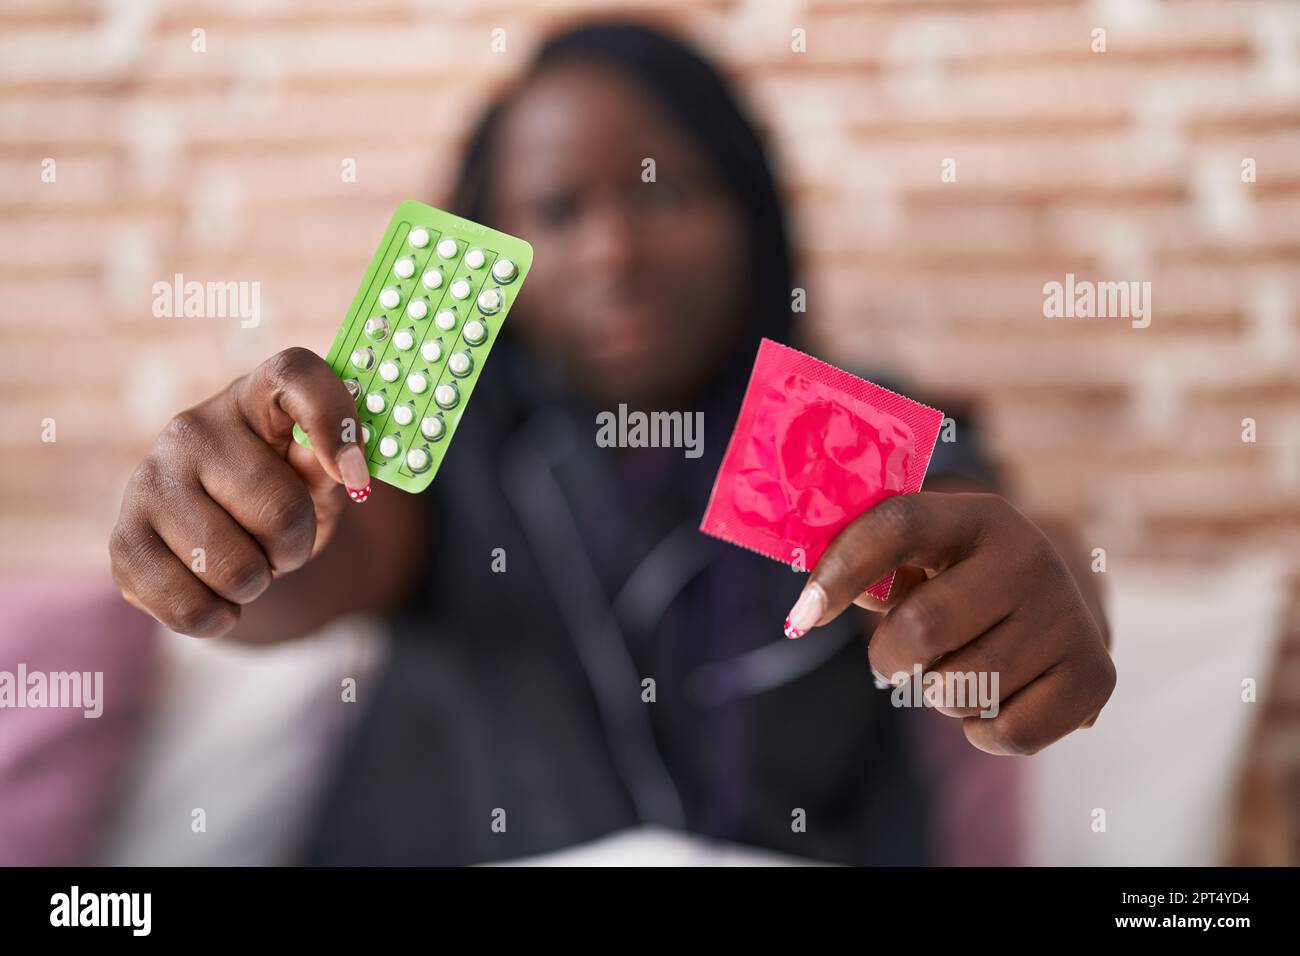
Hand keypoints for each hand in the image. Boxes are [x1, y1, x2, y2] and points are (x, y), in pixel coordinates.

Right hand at [110, 347, 372, 636]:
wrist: (217, 529)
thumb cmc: (281, 491)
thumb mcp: (317, 475)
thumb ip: (330, 465)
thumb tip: (342, 467)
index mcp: (254, 396)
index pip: (296, 376)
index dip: (334, 420)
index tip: (355, 474)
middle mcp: (193, 428)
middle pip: (280, 511)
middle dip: (296, 546)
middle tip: (285, 544)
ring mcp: (149, 481)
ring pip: (236, 569)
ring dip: (258, 584)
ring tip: (248, 562)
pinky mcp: (123, 541)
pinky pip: (192, 609)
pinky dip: (220, 617)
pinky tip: (216, 593)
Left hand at [783, 492, 1115, 754]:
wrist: (1067, 598)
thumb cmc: (964, 578)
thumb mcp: (925, 554)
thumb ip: (870, 566)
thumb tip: (814, 607)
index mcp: (978, 515)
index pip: (898, 526)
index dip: (842, 570)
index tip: (801, 616)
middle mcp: (1031, 557)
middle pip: (923, 628)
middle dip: (891, 658)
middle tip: (898, 659)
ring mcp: (1068, 616)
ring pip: (958, 689)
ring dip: (936, 694)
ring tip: (958, 668)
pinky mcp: (1095, 677)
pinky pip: (1002, 733)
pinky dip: (979, 731)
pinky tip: (993, 699)